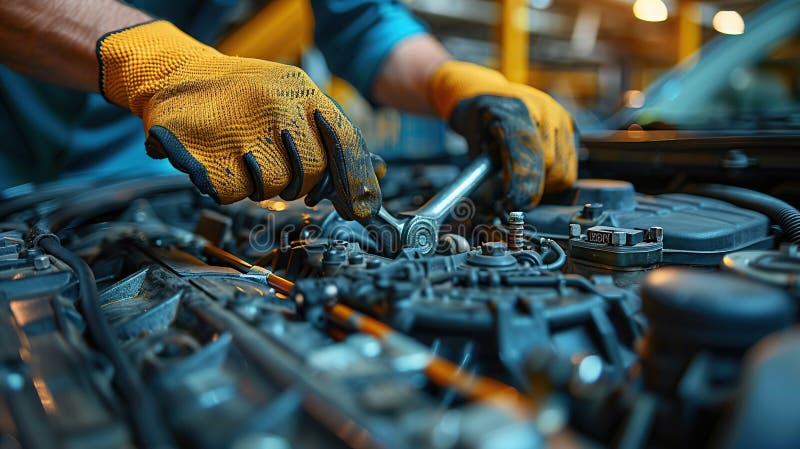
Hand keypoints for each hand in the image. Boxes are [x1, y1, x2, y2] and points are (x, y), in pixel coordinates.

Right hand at [96, 20, 380, 219]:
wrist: (176, 75)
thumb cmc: (240, 93)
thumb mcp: (289, 96)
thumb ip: (329, 132)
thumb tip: (374, 172)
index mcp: (299, 90)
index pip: (344, 139)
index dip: (354, 177)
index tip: (361, 204)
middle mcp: (273, 106)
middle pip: (311, 172)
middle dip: (299, 182)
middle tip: (277, 167)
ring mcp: (240, 128)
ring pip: (274, 186)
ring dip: (261, 183)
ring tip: (244, 156)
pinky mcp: (207, 153)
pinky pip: (236, 192)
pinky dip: (230, 186)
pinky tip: (222, 161)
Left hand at [428, 61, 576, 209]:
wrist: (491, 93)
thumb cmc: (478, 115)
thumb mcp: (468, 132)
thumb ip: (481, 160)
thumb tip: (497, 194)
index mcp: (514, 108)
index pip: (526, 148)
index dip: (522, 180)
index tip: (512, 203)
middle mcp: (544, 110)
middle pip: (547, 164)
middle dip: (528, 189)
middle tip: (509, 199)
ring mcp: (561, 119)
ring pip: (562, 171)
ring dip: (542, 187)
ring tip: (520, 181)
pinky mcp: (572, 129)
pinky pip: (570, 169)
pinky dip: (553, 180)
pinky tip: (535, 174)